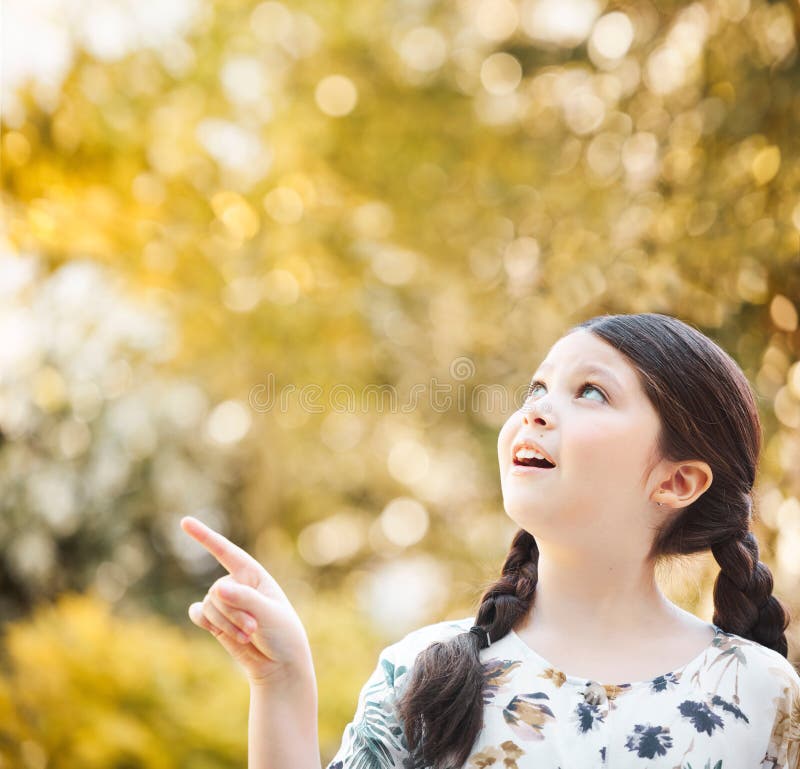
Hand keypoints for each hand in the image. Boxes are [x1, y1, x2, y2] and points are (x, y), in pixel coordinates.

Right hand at [181, 515, 313, 687]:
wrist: (279, 664)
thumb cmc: (283, 633)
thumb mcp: (270, 614)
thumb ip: (245, 600)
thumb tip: (217, 589)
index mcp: (253, 574)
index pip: (226, 552)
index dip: (205, 537)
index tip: (184, 521)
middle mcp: (236, 585)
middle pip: (218, 591)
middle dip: (233, 613)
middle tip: (254, 629)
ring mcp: (225, 603)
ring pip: (209, 606)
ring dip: (225, 624)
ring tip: (248, 635)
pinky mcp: (216, 622)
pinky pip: (198, 614)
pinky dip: (205, 622)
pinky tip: (214, 629)